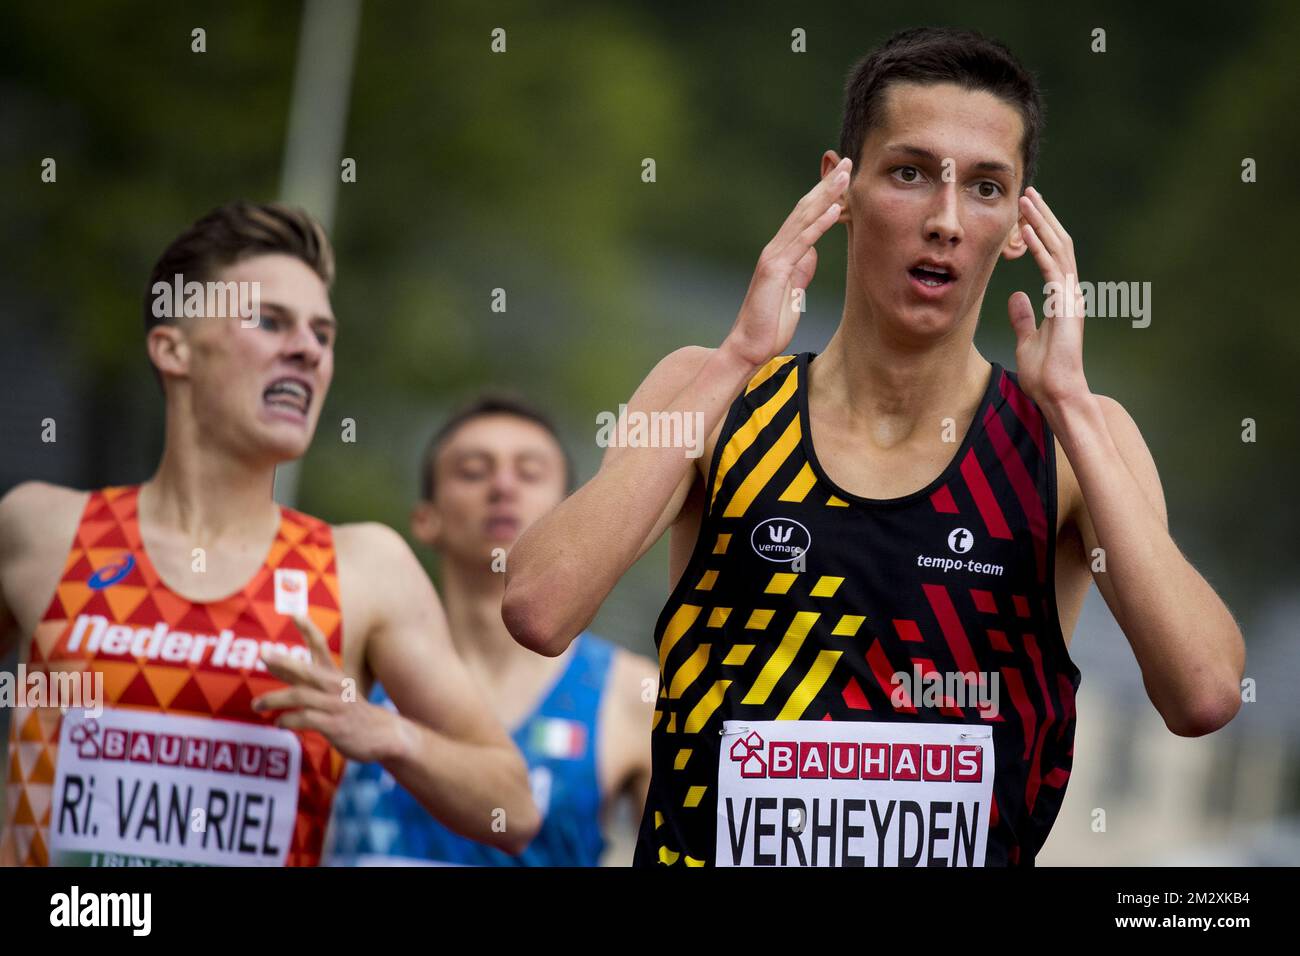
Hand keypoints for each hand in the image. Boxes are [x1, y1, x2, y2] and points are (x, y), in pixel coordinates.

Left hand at [252, 614, 398, 762]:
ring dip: (274, 700)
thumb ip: (303, 678)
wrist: (382, 735)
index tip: (293, 613)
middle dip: (283, 661)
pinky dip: (288, 720)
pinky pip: (305, 719)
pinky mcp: (334, 725)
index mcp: (333, 674)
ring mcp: (335, 705)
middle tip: (262, 654)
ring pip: (300, 696)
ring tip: (256, 705)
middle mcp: (334, 685)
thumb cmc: (350, 711)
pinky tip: (279, 723)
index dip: (308, 628)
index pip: (320, 645)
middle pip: (305, 670)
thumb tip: (272, 663)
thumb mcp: (332, 690)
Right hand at [722, 157, 850, 366]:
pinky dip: (819, 225)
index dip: (823, 196)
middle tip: (847, 163)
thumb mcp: (793, 292)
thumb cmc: (770, 323)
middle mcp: (776, 249)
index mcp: (781, 254)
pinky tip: (834, 209)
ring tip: (844, 177)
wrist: (749, 345)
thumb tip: (811, 252)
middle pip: (804, 210)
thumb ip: (800, 269)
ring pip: (803, 220)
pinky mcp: (775, 270)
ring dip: (826, 196)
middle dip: (826, 186)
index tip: (842, 178)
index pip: (805, 218)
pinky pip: (801, 243)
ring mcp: (774, 258)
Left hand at [1008, 186, 1091, 410]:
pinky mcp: (1065, 305)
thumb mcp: (1027, 341)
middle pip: (1058, 244)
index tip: (1026, 213)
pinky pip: (1052, 268)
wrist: (1058, 393)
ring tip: (1027, 200)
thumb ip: (1024, 318)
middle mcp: (1069, 292)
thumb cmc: (1044, 374)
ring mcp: (1070, 297)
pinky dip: (1039, 247)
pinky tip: (1027, 230)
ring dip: (1041, 222)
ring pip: (1058, 249)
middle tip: (1028, 193)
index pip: (1052, 256)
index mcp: (1061, 298)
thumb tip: (1017, 297)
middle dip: (1043, 217)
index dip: (1040, 232)